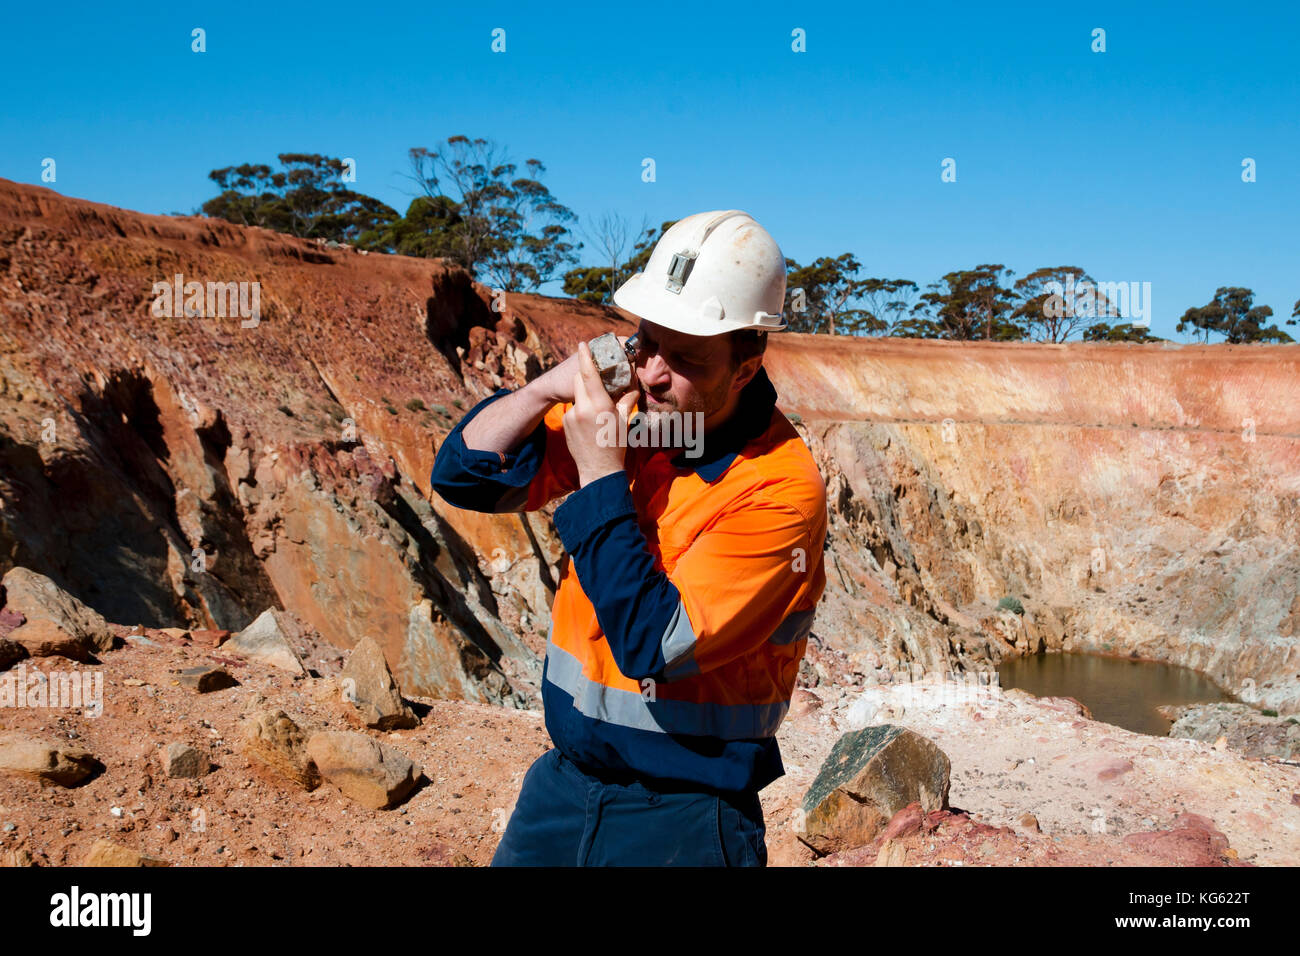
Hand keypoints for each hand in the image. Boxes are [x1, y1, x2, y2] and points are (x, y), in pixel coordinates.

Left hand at [563, 342, 638, 486]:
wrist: (598, 470)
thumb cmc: (615, 446)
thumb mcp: (623, 421)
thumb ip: (626, 400)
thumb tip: (633, 386)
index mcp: (599, 405)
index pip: (589, 374)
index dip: (585, 357)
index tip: (582, 344)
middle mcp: (583, 408)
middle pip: (579, 380)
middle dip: (587, 375)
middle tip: (597, 374)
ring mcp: (571, 415)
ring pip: (577, 394)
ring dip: (586, 393)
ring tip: (598, 405)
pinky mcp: (566, 422)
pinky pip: (574, 407)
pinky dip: (582, 407)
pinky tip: (590, 420)